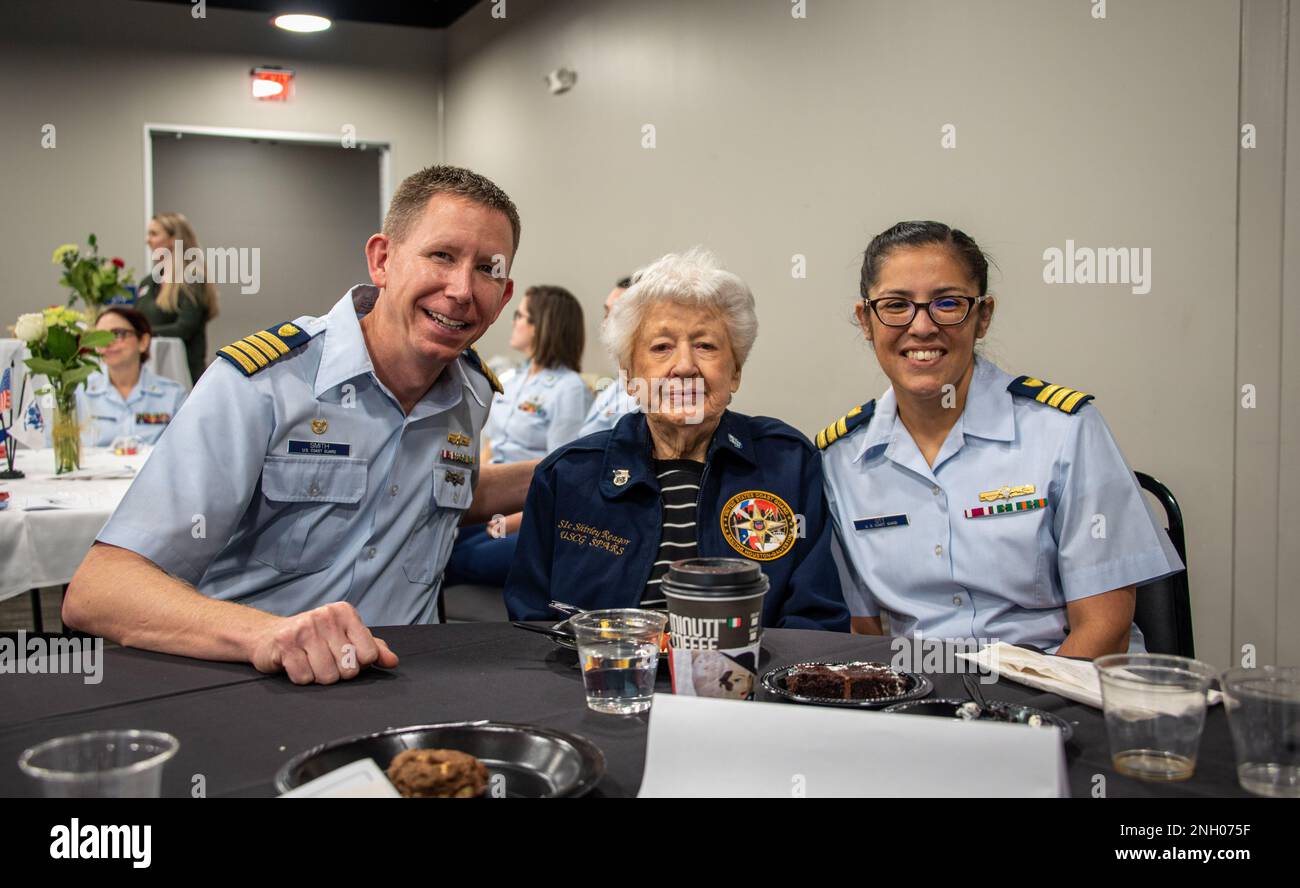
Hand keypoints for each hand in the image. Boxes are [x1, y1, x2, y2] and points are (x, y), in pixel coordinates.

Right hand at [250, 602, 398, 684]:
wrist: (269, 636)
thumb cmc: (315, 638)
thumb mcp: (346, 637)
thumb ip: (373, 648)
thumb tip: (393, 662)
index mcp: (345, 612)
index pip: (369, 654)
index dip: (358, 664)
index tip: (345, 656)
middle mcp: (326, 616)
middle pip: (349, 669)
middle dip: (338, 672)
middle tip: (324, 660)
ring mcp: (304, 629)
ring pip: (327, 676)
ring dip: (319, 676)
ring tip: (310, 662)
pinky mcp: (285, 644)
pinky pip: (304, 678)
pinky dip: (302, 678)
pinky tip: (296, 664)